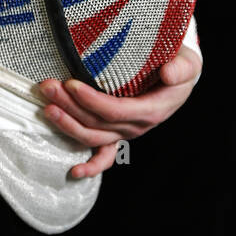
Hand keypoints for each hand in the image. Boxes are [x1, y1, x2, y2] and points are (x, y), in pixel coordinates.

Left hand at [37, 45, 201, 178]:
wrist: (179, 76)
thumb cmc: (180, 66)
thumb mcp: (188, 64)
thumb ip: (182, 69)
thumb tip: (169, 73)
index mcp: (151, 111)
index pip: (116, 110)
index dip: (92, 101)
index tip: (71, 85)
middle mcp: (136, 126)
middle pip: (97, 123)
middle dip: (69, 107)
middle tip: (47, 87)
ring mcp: (125, 132)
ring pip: (93, 136)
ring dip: (67, 124)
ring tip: (46, 107)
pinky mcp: (118, 132)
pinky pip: (105, 155)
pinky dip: (91, 166)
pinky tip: (74, 172)